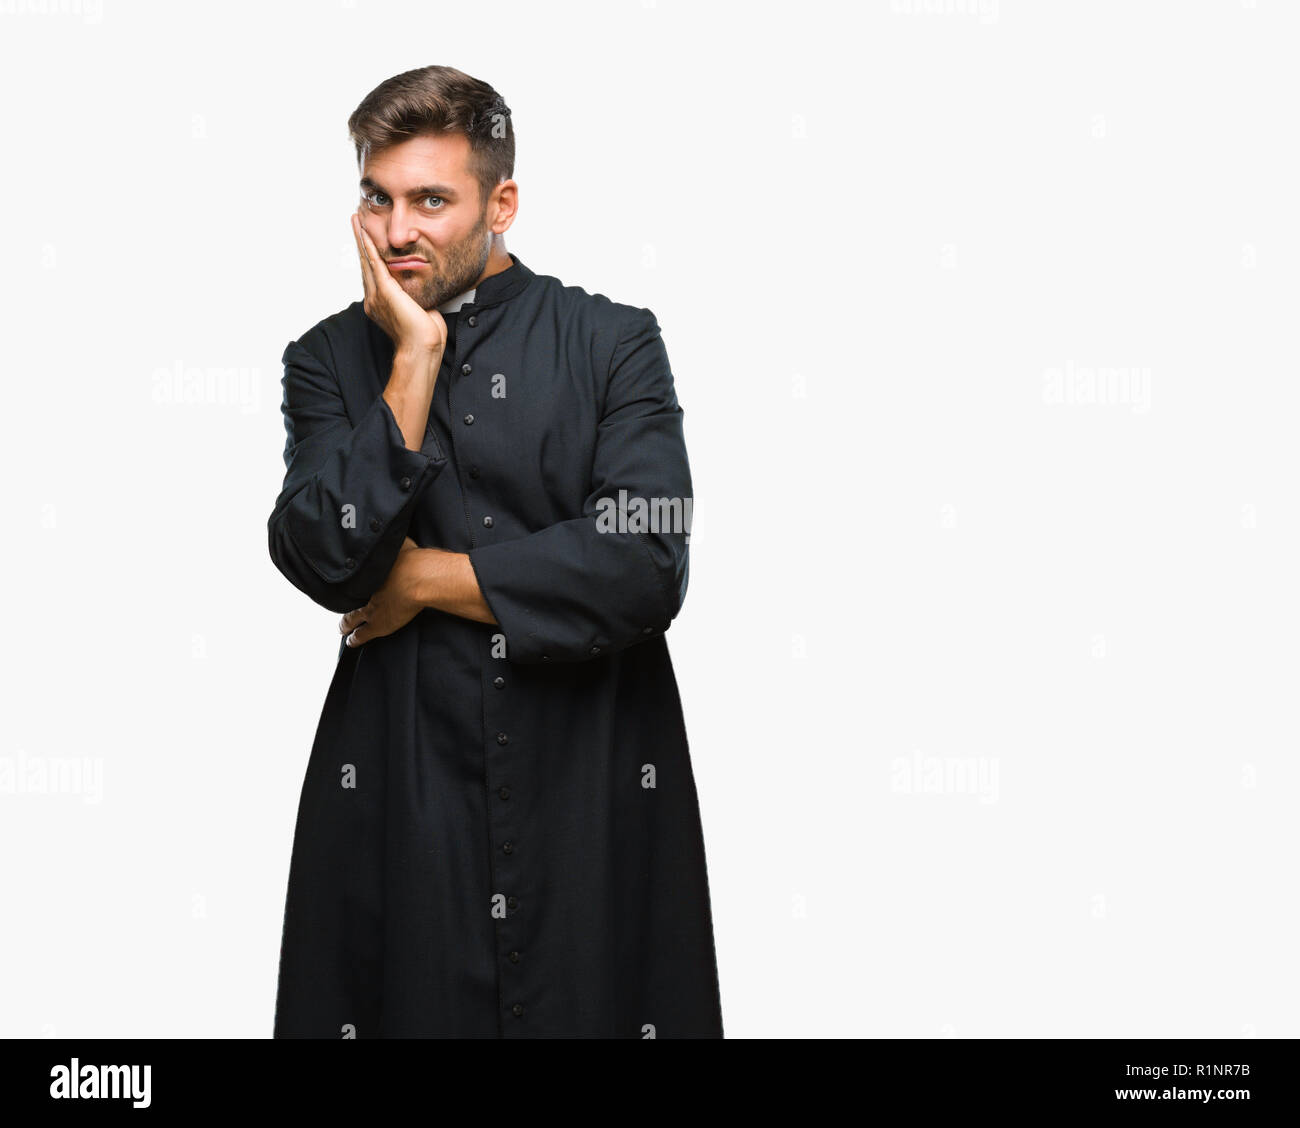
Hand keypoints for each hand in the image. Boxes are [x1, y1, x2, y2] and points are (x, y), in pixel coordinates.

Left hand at [340, 537, 426, 646]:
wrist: (420, 578)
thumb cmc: (414, 560)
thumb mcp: (402, 543)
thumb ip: (396, 540)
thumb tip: (392, 531)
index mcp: (370, 572)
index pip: (355, 579)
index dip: (351, 583)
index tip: (348, 582)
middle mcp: (366, 590)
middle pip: (350, 599)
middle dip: (345, 603)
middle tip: (339, 604)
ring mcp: (370, 609)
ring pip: (351, 618)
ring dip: (346, 623)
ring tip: (341, 628)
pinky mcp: (378, 625)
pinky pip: (362, 635)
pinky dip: (355, 638)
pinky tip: (351, 641)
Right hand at [352, 212, 446, 355]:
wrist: (421, 348)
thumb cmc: (425, 334)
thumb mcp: (419, 308)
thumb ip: (415, 294)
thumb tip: (421, 284)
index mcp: (380, 303)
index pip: (372, 273)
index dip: (368, 254)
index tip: (366, 238)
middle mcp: (374, 298)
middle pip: (364, 263)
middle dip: (360, 241)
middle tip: (355, 221)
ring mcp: (377, 296)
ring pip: (366, 260)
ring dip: (361, 238)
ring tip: (356, 220)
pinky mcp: (384, 293)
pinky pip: (374, 264)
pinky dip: (369, 247)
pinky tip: (365, 233)